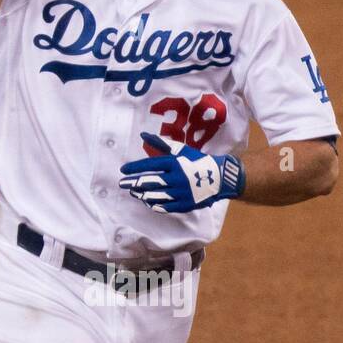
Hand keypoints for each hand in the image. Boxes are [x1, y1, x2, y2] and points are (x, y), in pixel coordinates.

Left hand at [119, 132, 245, 212]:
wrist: (219, 178)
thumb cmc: (197, 161)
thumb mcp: (181, 150)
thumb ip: (161, 143)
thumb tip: (143, 135)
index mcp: (176, 163)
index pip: (150, 165)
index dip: (135, 168)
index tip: (123, 170)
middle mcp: (177, 178)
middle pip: (150, 182)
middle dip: (134, 183)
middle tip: (122, 184)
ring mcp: (181, 193)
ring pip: (156, 195)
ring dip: (142, 194)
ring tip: (134, 192)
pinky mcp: (185, 205)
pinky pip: (165, 207)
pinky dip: (154, 204)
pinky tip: (147, 201)